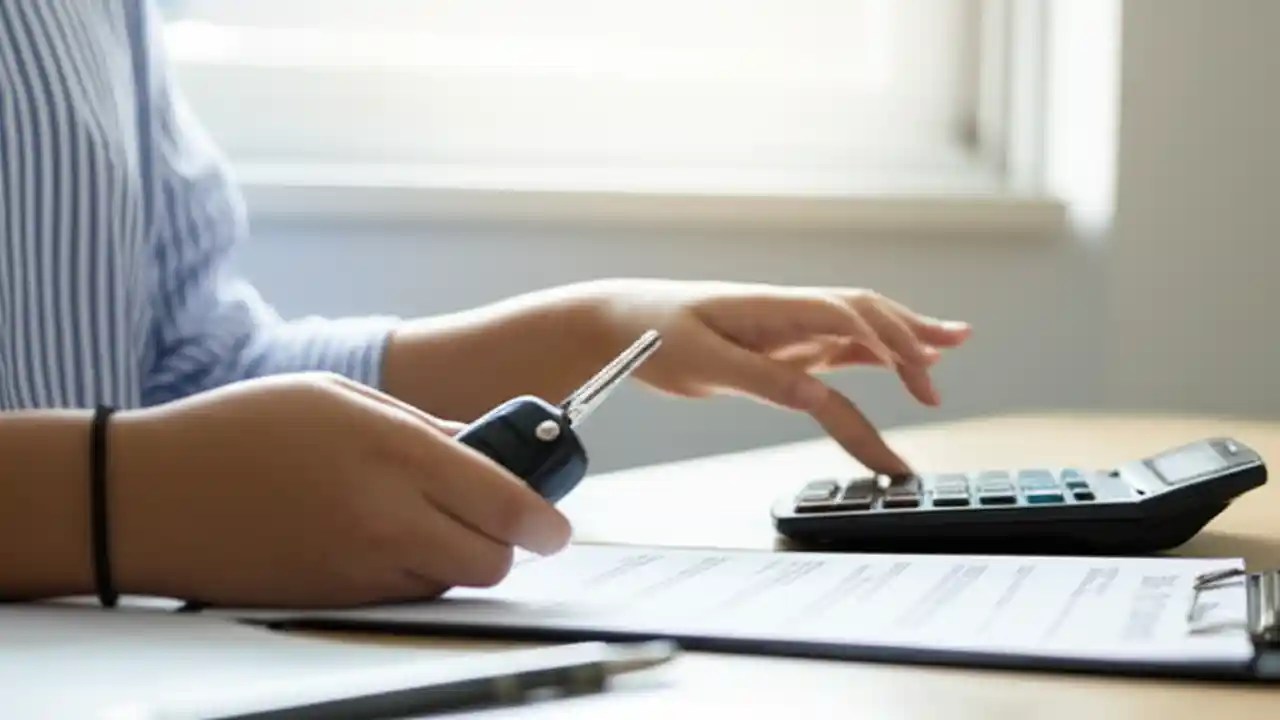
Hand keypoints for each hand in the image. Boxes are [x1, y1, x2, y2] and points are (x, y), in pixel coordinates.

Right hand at [110, 373, 569, 606]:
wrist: (150, 497)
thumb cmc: (242, 430)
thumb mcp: (342, 396)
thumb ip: (424, 428)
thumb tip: (482, 450)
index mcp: (394, 454)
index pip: (506, 506)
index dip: (545, 521)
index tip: (555, 523)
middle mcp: (385, 519)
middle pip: (491, 562)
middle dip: (505, 544)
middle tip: (489, 516)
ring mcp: (359, 569)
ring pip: (449, 582)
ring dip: (454, 557)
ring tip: (414, 514)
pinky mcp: (335, 602)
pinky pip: (404, 597)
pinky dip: (411, 574)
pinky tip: (375, 537)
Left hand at [592, 280, 971, 473]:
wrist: (620, 323)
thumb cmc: (652, 334)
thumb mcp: (700, 363)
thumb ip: (761, 380)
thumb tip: (818, 400)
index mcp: (771, 308)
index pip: (843, 314)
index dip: (884, 340)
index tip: (915, 372)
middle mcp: (789, 314)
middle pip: (864, 315)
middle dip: (908, 340)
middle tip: (937, 379)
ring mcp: (790, 330)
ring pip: (861, 329)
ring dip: (906, 337)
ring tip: (954, 342)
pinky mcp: (784, 350)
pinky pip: (842, 352)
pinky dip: (878, 356)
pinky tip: (904, 361)